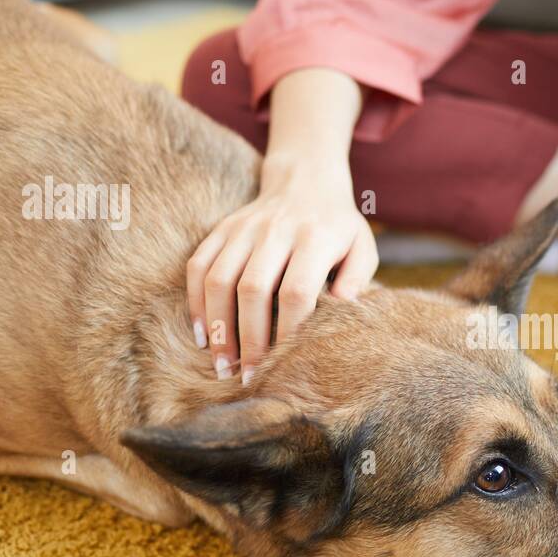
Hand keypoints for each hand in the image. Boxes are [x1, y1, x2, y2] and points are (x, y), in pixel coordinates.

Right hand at [186, 160, 376, 383]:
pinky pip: (198, 266)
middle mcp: (275, 231)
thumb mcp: (362, 247)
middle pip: (253, 289)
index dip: (288, 330)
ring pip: (219, 280)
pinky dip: (195, 302)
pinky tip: (202, 335)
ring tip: (221, 365)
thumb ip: (357, 280)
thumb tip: (340, 313)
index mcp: (314, 238)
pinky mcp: (221, 229)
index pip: (296, 291)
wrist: (306, 180)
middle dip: (248, 338)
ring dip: (218, 327)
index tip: (286, 362)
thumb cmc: (338, 227)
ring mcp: (243, 228)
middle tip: (249, 376)